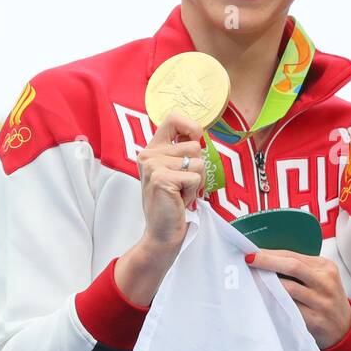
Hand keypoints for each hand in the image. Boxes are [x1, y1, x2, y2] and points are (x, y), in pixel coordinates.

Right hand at [136, 112, 207, 248]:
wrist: (162, 233)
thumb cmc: (171, 203)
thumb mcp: (175, 172)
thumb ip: (182, 152)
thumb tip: (201, 135)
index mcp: (152, 149)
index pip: (173, 118)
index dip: (191, 126)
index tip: (195, 140)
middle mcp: (149, 154)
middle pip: (195, 146)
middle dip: (197, 168)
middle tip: (183, 185)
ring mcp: (153, 166)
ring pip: (198, 162)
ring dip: (196, 182)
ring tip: (180, 193)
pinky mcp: (162, 179)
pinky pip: (195, 178)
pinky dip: (193, 192)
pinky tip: (180, 200)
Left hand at [246, 249, 350, 348]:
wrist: (343, 327)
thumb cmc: (326, 300)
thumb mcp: (321, 279)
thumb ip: (300, 270)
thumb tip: (266, 261)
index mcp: (326, 267)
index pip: (294, 256)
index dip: (271, 254)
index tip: (253, 252)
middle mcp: (325, 282)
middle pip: (292, 267)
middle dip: (267, 262)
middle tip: (249, 259)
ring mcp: (321, 301)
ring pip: (289, 288)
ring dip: (268, 284)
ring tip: (252, 280)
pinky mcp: (315, 319)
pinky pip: (290, 308)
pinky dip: (275, 302)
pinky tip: (264, 299)